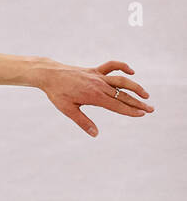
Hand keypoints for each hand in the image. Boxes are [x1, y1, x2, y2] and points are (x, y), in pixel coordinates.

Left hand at [38, 59, 153, 136]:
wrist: (49, 74)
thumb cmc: (57, 93)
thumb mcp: (68, 110)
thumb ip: (83, 122)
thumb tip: (95, 134)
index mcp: (94, 96)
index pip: (117, 105)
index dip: (131, 111)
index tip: (142, 115)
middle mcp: (99, 85)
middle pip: (123, 95)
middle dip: (138, 103)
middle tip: (151, 110)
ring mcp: (98, 76)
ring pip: (121, 81)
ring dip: (135, 87)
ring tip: (146, 95)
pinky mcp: (94, 70)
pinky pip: (111, 66)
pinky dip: (122, 66)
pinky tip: (131, 71)